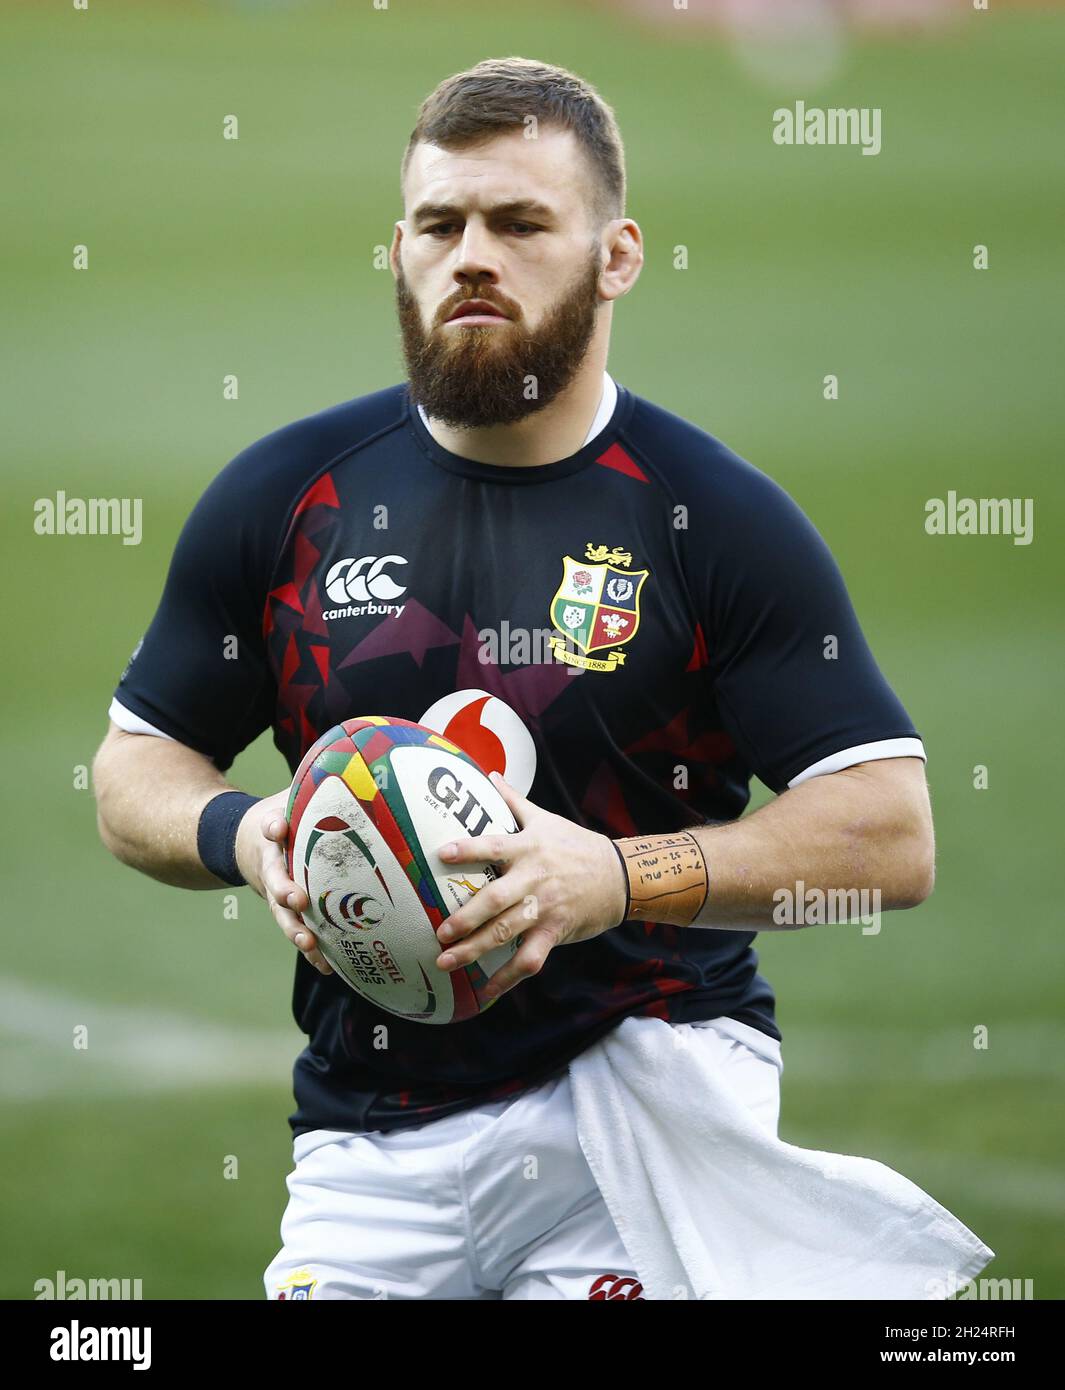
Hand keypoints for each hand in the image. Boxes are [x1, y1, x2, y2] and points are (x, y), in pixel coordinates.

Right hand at [235, 789, 333, 975]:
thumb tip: (351, 757)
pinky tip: (329, 968)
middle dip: (284, 892)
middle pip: (273, 882)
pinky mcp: (288, 912)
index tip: (277, 829)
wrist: (242, 843)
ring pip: (283, 916)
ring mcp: (276, 894)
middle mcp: (270, 869)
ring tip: (309, 945)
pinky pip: (299, 932)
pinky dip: (313, 950)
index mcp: (271, 838)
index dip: (273, 829)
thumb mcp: (287, 796)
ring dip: (295, 931)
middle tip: (296, 900)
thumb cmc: (279, 816)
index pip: (268, 829)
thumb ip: (310, 787)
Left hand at [434, 771, 626, 1000]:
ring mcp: (545, 908)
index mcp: (529, 848)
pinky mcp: (555, 932)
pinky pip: (529, 959)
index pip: (494, 846)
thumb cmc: (576, 845)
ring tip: (446, 961)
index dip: (468, 849)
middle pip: (496, 900)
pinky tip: (486, 990)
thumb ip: (514, 801)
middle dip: (465, 918)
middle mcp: (534, 879)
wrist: (619, 876)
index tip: (441, 854)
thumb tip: (491, 774)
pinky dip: (507, 977)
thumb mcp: (546, 819)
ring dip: (475, 950)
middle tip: (439, 931)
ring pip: (507, 933)